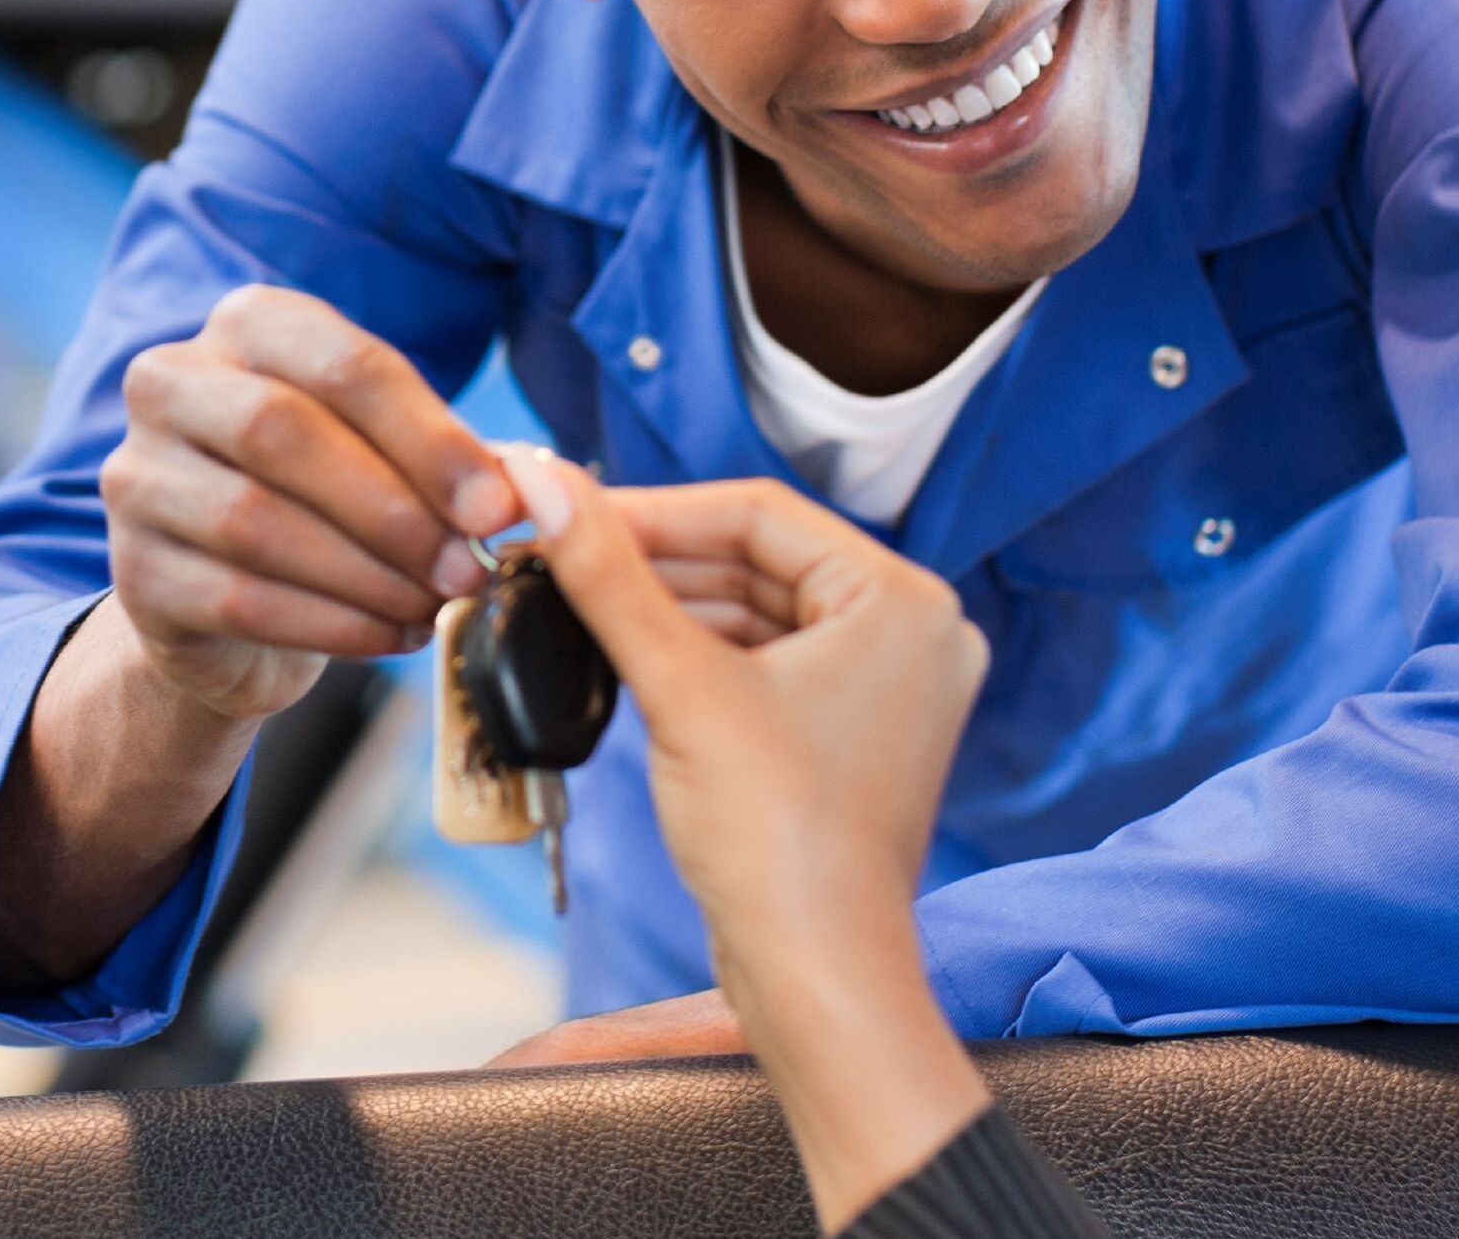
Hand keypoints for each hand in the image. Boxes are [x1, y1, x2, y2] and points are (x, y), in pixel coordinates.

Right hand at [96, 284, 524, 719]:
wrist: (229, 607)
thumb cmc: (328, 505)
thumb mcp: (385, 456)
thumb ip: (444, 462)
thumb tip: (515, 496)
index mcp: (247, 325)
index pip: (344, 365)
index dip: (430, 439)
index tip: (497, 508)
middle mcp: (171, 383)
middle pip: (283, 431)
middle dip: (394, 508)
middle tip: (466, 569)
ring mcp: (138, 476)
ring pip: (255, 521)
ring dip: (365, 574)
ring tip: (434, 606)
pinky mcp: (135, 571)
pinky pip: (238, 598)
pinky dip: (331, 624)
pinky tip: (390, 637)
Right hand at [492, 449, 992, 1230]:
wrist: (814, 974)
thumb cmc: (779, 839)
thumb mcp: (681, 687)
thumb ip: (609, 576)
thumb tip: (544, 485)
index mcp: (904, 601)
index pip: (760, 514)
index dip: (653, 509)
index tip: (567, 508)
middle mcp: (914, 634)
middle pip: (759, 560)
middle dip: (655, 560)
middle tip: (557, 551)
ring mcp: (886, 688)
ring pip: (757, 612)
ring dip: (668, 607)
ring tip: (574, 598)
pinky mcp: (850, 735)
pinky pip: (767, 664)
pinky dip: (698, 657)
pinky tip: (623, 652)